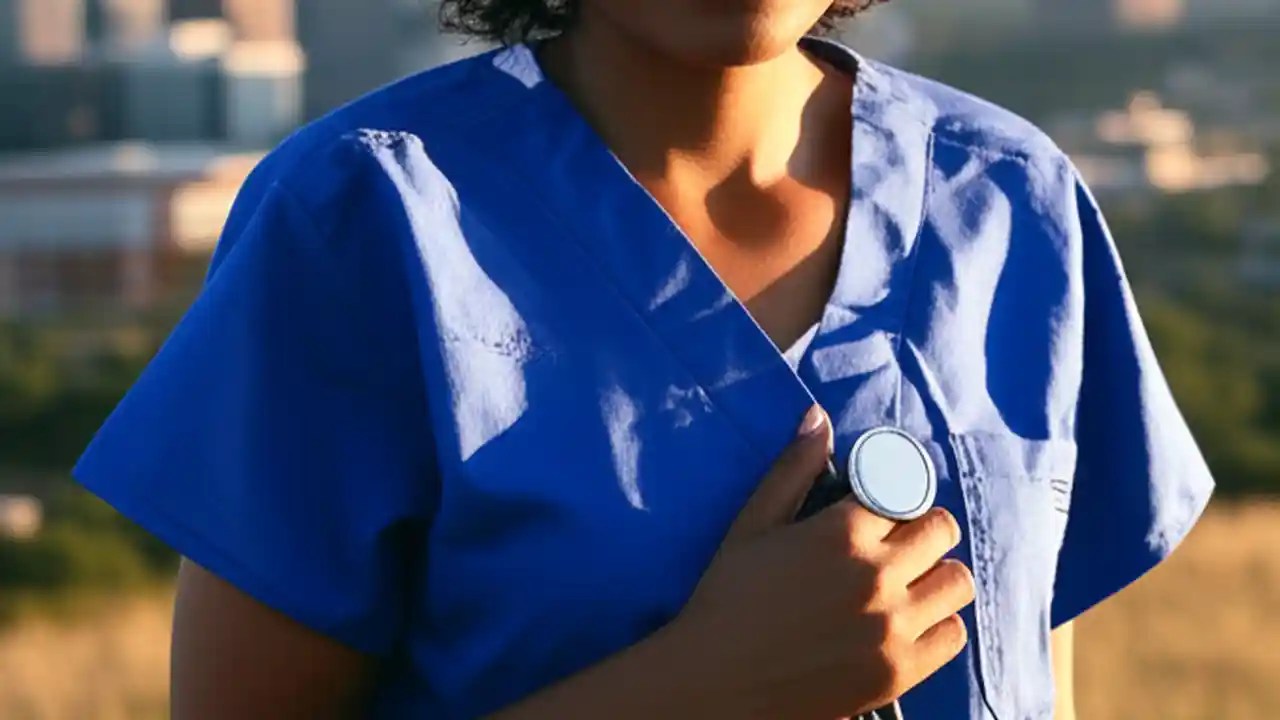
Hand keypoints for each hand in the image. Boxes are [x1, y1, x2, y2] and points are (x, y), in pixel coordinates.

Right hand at [672, 406, 975, 718]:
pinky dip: (938, 624)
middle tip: (896, 543)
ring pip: (957, 581)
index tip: (880, 509)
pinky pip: (953, 635)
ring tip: (908, 582)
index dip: (891, 498)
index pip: (902, 491)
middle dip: (921, 528)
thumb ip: (793, 468)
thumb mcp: (752, 525)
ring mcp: (892, 626)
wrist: (716, 684)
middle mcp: (876, 575)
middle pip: (940, 530)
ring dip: (936, 575)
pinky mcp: (899, 671)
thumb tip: (819, 416)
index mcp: (841, 532)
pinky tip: (907, 621)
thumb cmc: (727, 599)